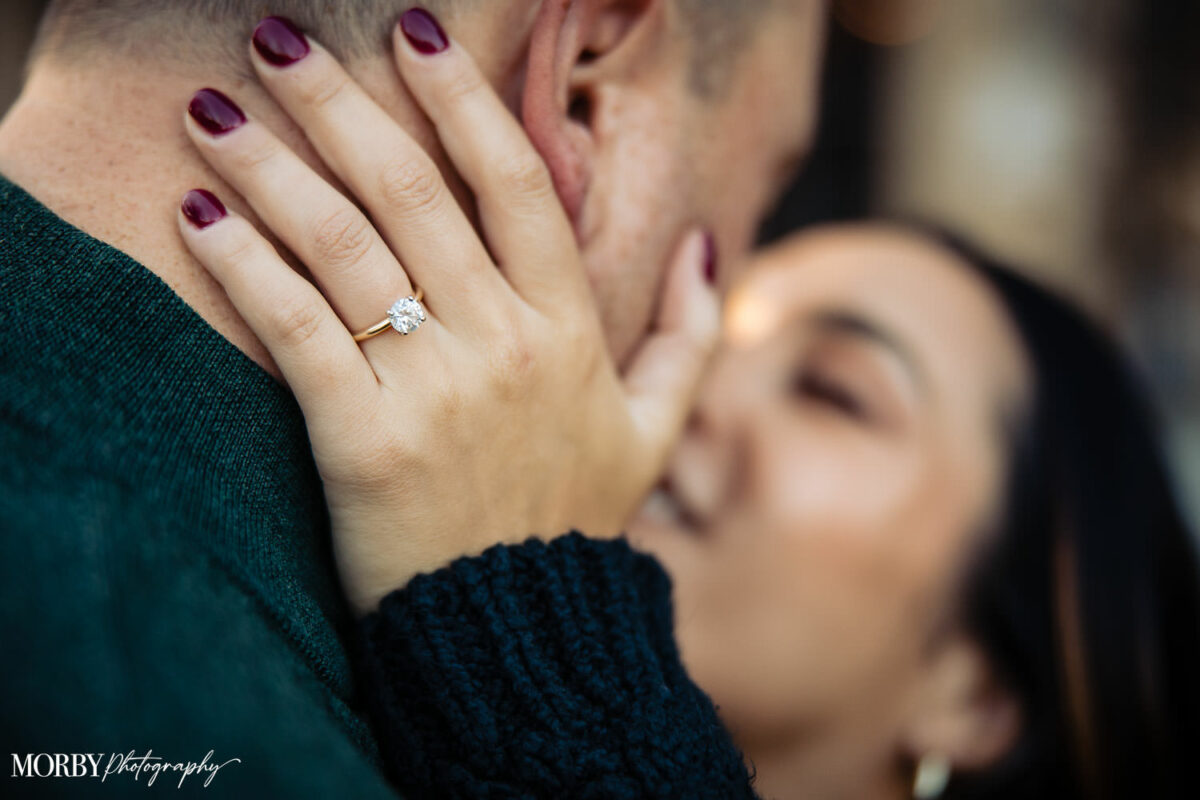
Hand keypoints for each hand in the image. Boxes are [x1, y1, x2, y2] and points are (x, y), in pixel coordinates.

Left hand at [176, 14, 717, 613]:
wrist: (516, 631)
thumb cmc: (573, 520)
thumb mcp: (655, 430)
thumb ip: (689, 331)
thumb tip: (709, 240)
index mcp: (566, 329)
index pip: (516, 184)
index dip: (463, 98)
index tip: (413, 32)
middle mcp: (501, 342)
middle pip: (414, 191)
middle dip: (341, 103)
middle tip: (277, 38)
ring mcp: (432, 389)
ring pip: (346, 247)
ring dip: (274, 167)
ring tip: (211, 110)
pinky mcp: (361, 440)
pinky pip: (297, 331)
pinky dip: (244, 268)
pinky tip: (199, 214)